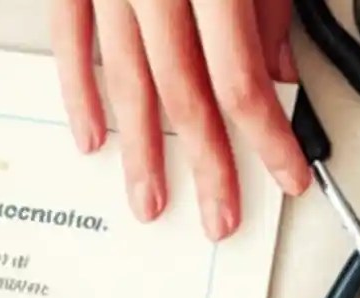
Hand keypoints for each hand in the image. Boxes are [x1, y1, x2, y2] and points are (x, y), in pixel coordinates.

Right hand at [48, 0, 310, 240]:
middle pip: (185, 97)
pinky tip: (94, 137)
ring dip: (142, 152)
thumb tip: (278, 72)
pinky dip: (80, 93)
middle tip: (220, 215)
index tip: (289, 176)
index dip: (268, 139)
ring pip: (127, 81)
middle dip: (207, 166)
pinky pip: (70, 41)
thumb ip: (268, 11)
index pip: (242, 83)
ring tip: (152, 201)